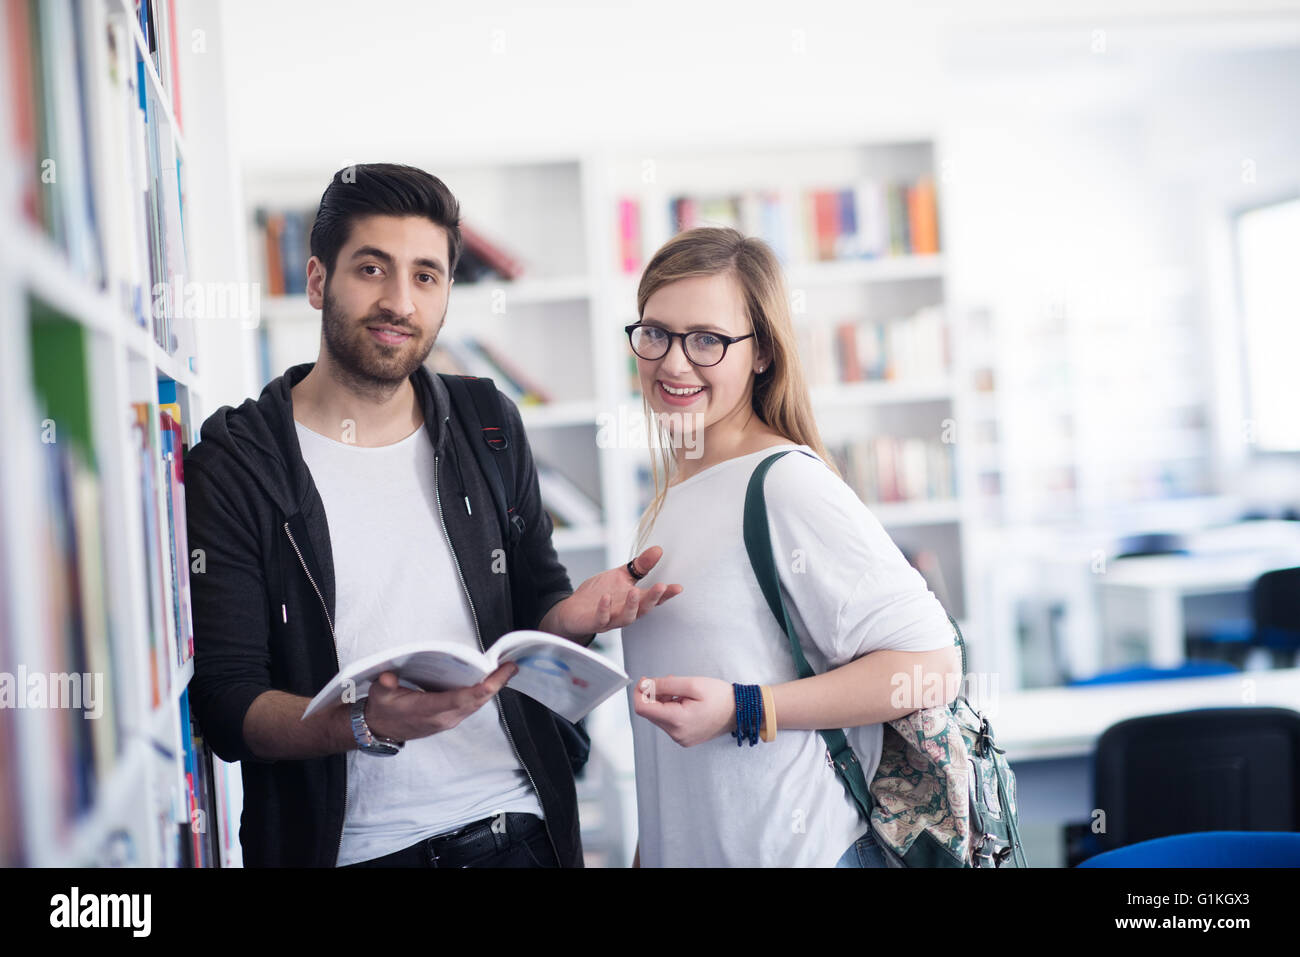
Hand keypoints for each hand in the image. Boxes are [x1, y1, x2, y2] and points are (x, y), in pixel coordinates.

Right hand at [361, 663, 517, 741]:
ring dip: (493, 689)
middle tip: (511, 667)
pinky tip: (492, 680)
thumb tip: (388, 678)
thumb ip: (385, 685)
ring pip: (477, 705)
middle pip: (476, 702)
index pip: (460, 699)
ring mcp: (449, 720)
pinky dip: (484, 693)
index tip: (497, 677)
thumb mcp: (380, 696)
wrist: (381, 729)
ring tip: (507, 670)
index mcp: (428, 711)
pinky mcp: (451, 718)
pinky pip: (473, 706)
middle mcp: (443, 718)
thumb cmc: (383, 709)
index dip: (480, 689)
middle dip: (496, 685)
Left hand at [547, 546, 682, 637]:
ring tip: (634, 592)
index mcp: (634, 601)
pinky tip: (606, 597)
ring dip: (631, 606)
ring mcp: (611, 619)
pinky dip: (604, 608)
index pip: (653, 598)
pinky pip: (601, 618)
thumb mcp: (621, 576)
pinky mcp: (594, 622)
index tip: (678, 587)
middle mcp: (625, 612)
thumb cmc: (600, 594)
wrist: (573, 610)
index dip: (666, 594)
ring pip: (626, 617)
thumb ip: (640, 566)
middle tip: (662, 587)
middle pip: (643, 609)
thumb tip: (658, 550)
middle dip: (653, 599)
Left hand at [631, 675, 735, 747]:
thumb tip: (644, 686)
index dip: (639, 692)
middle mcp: (677, 734)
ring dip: (663, 701)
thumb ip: (665, 684)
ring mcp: (680, 738)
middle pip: (650, 712)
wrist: (740, 712)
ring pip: (659, 716)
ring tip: (681, 691)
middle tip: (671, 682)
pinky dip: (671, 709)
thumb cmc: (720, 697)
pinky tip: (684, 701)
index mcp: (677, 721)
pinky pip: (668, 722)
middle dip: (655, 694)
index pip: (642, 709)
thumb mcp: (692, 684)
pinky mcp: (684, 738)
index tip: (645, 680)